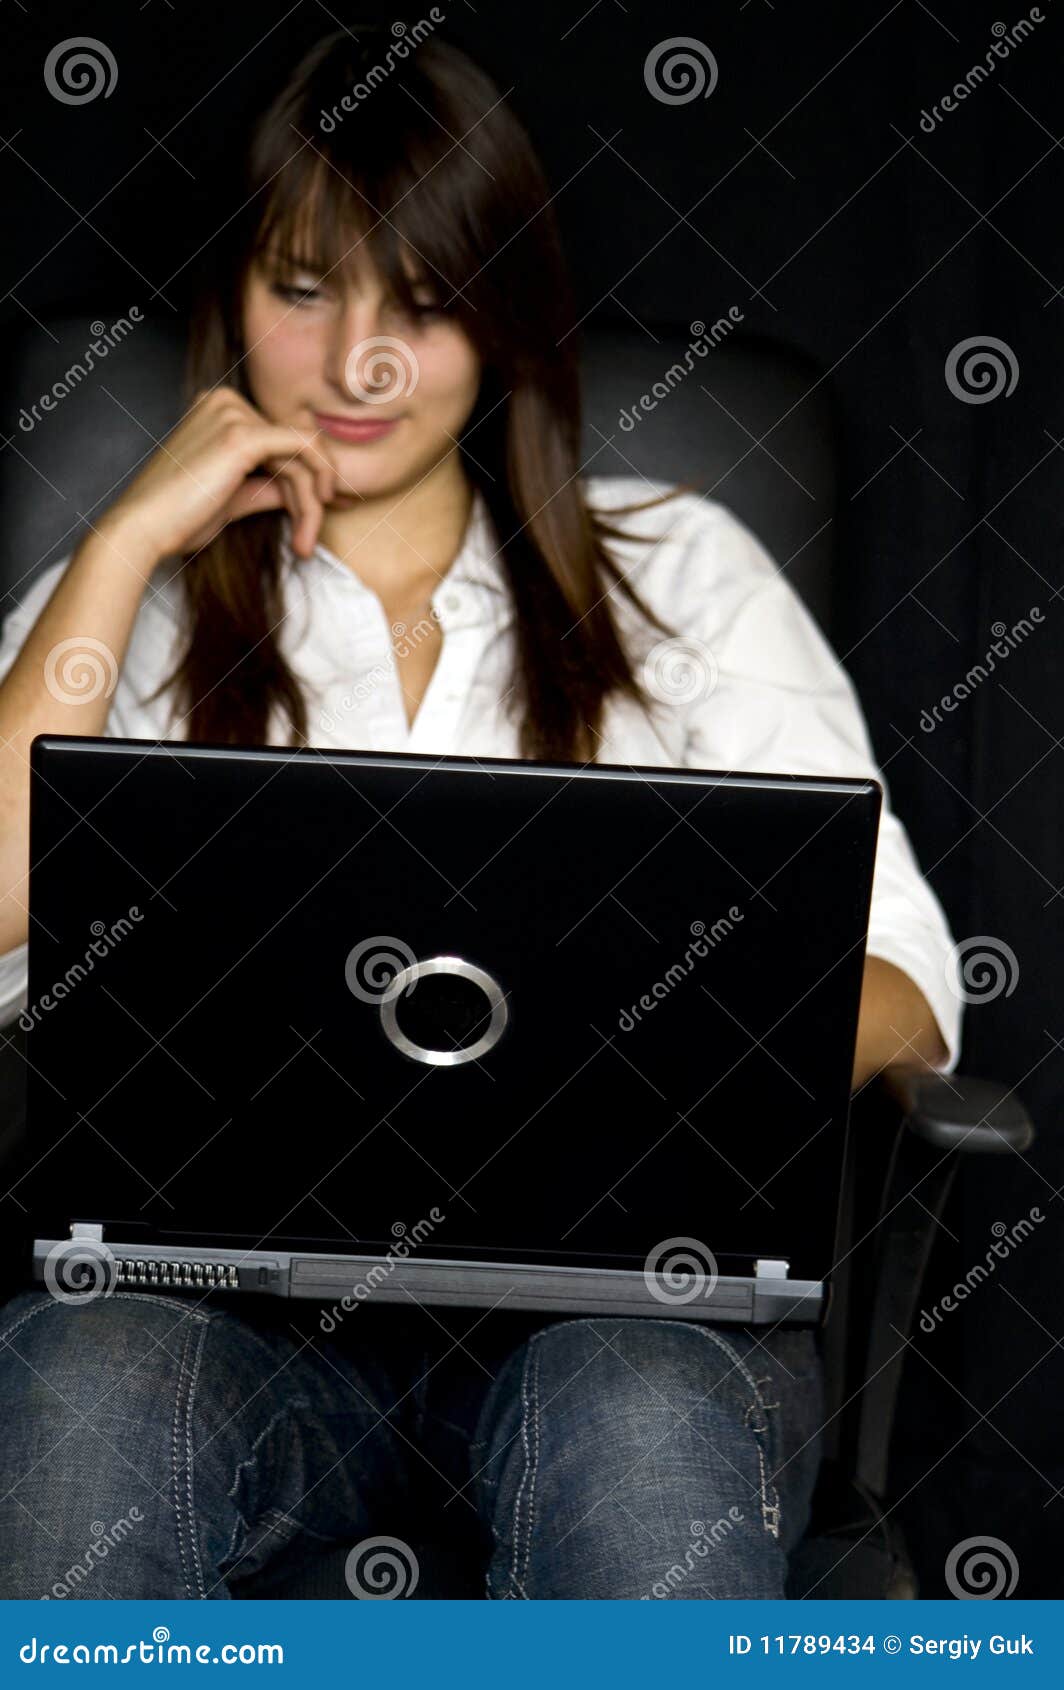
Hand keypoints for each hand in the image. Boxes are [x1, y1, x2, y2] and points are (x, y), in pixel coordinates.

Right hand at [97, 385, 337, 573]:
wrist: (143, 528)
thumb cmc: (179, 517)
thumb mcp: (234, 497)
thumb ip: (268, 486)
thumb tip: (305, 489)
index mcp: (219, 411)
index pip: (279, 442)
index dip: (305, 480)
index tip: (317, 513)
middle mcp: (226, 402)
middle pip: (293, 447)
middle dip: (308, 496)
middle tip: (307, 540)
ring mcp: (233, 414)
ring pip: (301, 454)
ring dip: (310, 503)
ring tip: (304, 544)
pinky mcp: (243, 435)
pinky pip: (302, 448)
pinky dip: (315, 484)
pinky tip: (314, 516)